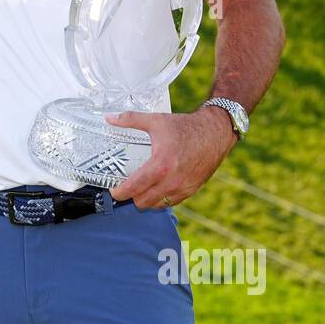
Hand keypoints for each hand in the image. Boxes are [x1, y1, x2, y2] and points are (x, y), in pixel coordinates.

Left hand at [104, 107, 235, 207]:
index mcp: (161, 165)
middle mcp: (172, 181)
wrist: (215, 132)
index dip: (120, 193)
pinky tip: (158, 187)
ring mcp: (183, 188)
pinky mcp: (191, 190)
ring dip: (147, 199)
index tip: (114, 191)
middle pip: (143, 202)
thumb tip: (109, 118)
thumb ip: (130, 120)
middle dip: (132, 196)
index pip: (134, 188)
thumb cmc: (185, 127)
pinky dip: (162, 198)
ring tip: (142, 187)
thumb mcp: (156, 121)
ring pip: (157, 205)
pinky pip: (171, 202)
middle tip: (127, 187)